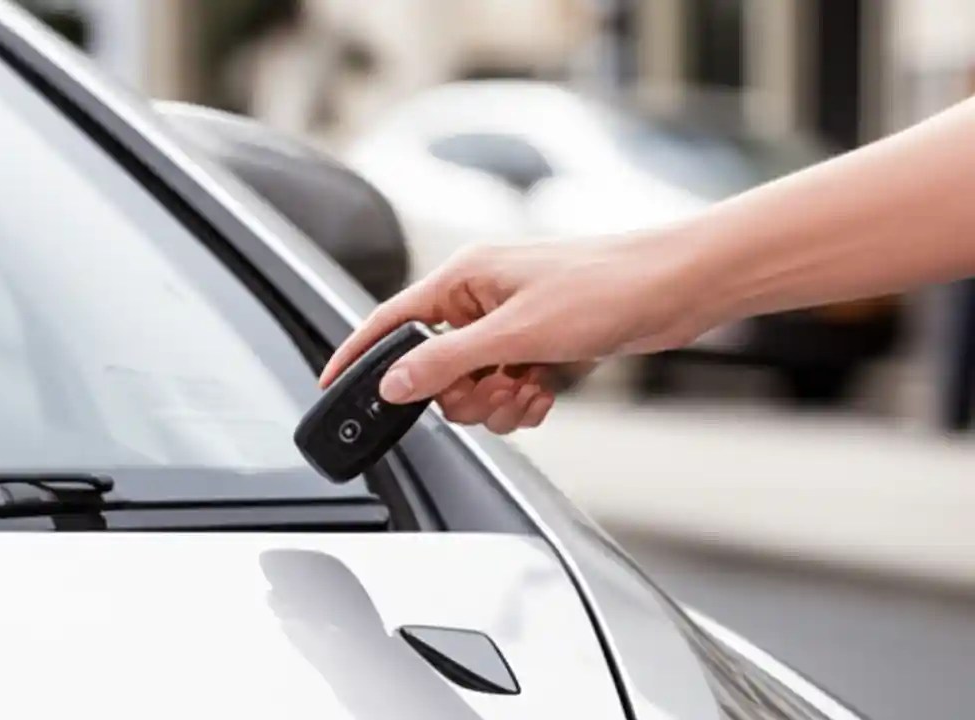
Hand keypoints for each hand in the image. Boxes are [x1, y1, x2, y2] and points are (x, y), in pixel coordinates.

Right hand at [319, 236, 705, 431]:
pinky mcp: (540, 347)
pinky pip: (506, 391)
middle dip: (459, 394)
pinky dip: (521, 402)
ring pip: (470, 387)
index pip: (389, 322)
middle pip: (431, 368)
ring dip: (495, 403)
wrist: (677, 288)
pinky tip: (547, 391)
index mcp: (462, 280)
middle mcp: (481, 301)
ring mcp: (511, 325)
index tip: (332, 386)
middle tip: (492, 390)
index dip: (357, 356)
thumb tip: (394, 384)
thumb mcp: (515, 334)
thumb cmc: (605, 287)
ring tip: (530, 389)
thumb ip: (446, 360)